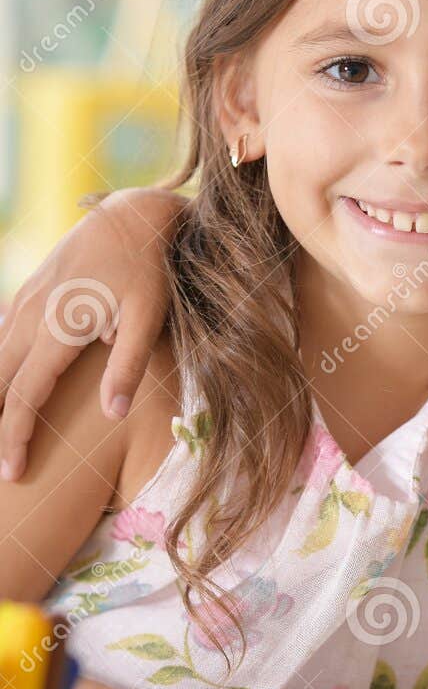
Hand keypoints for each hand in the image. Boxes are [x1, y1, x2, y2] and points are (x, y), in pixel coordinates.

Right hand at [0, 186, 183, 480]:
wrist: (136, 214)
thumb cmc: (151, 269)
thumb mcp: (149, 318)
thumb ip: (129, 366)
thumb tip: (113, 414)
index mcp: (59, 328)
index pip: (26, 396)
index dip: (15, 438)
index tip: (12, 474)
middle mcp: (32, 313)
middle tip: (0, 470)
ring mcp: (27, 299)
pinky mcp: (31, 290)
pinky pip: (0, 333)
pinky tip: (2, 384)